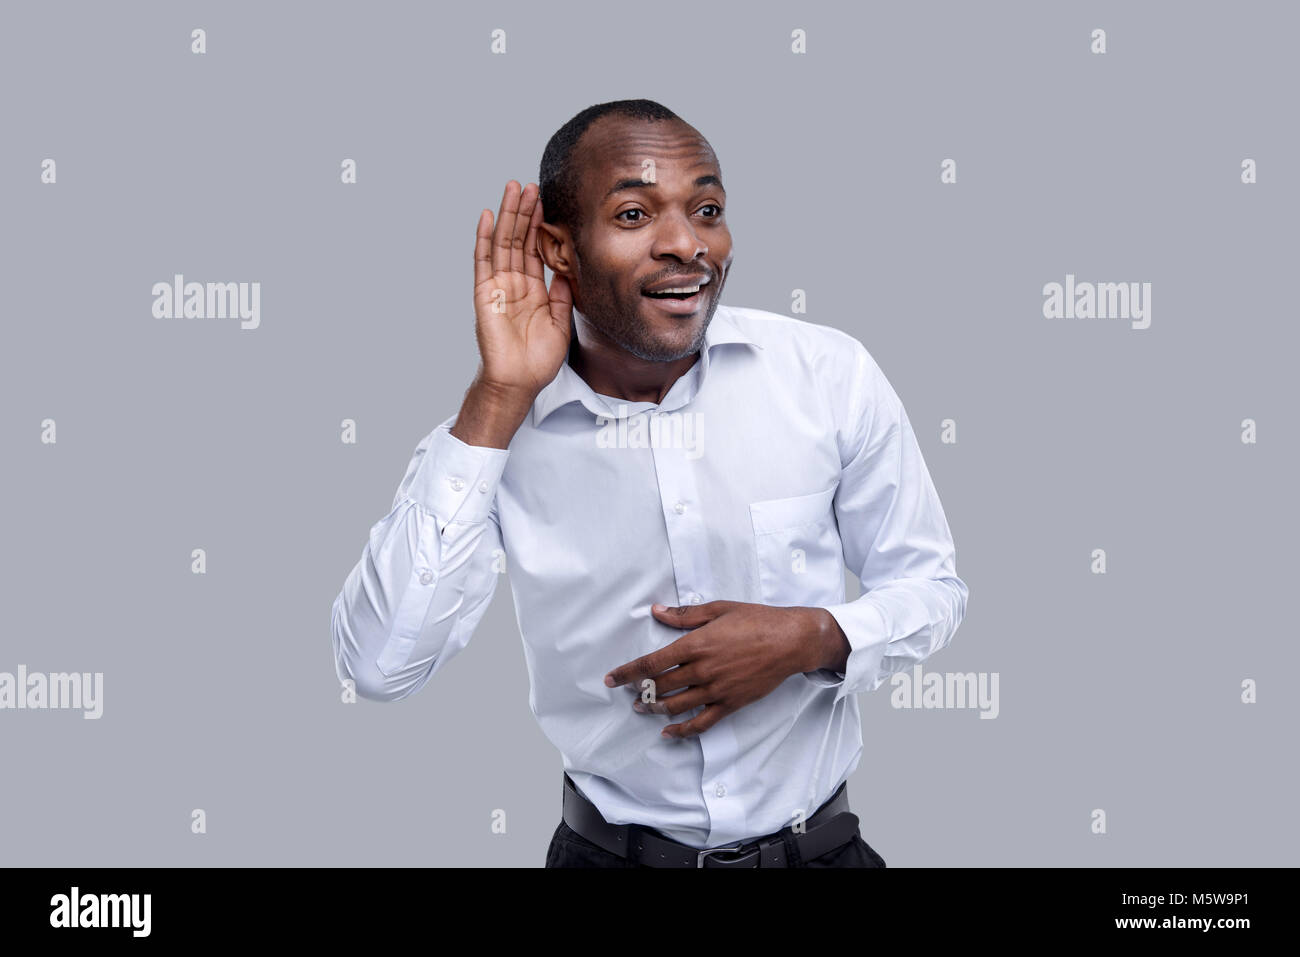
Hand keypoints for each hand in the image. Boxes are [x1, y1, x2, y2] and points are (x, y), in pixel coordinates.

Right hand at [472, 180, 573, 399]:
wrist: (519, 382)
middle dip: (525, 211)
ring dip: (508, 215)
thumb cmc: (538, 361)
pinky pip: (482, 260)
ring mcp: (498, 286)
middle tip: (531, 184)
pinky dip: (483, 237)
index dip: (540, 226)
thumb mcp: (560, 323)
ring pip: (503, 242)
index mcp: (533, 291)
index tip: (547, 202)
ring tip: (514, 188)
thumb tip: (567, 270)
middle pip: (519, 239)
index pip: (536, 250)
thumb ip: (562, 295)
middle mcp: (514, 284)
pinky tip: (486, 215)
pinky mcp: (485, 293)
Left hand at [603, 600, 848, 738]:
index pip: (652, 663)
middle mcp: (702, 670)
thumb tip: (656, 611)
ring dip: (655, 710)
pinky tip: (670, 733)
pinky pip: (702, 723)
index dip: (628, 672)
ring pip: (676, 706)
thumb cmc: (756, 620)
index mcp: (696, 644)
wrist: (790, 641)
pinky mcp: (730, 703)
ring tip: (642, 709)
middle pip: (660, 687)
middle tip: (628, 693)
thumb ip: (684, 615)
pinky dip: (683, 730)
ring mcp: (716, 689)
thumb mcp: (718, 609)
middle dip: (638, 692)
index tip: (612, 679)